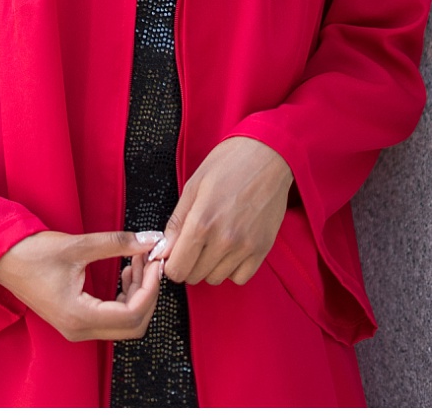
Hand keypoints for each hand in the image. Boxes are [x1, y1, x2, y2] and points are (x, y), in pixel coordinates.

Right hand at [0, 229, 163, 341]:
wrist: (3, 260)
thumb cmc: (33, 254)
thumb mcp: (79, 245)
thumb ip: (119, 243)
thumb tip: (151, 239)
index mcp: (78, 316)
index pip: (132, 314)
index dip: (151, 288)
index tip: (156, 261)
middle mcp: (79, 329)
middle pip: (134, 325)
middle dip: (148, 293)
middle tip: (150, 261)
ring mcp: (77, 327)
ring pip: (126, 322)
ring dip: (139, 293)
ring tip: (138, 260)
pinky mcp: (77, 319)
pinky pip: (114, 316)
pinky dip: (127, 296)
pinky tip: (126, 271)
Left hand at [159, 136, 293, 286]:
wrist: (269, 154)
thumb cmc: (230, 163)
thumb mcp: (194, 186)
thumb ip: (176, 223)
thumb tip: (162, 251)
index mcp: (201, 223)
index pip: (176, 269)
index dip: (172, 262)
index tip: (177, 251)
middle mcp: (224, 239)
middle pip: (194, 276)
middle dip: (190, 262)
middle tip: (197, 243)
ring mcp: (246, 246)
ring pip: (216, 278)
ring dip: (211, 266)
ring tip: (216, 242)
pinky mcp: (263, 247)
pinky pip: (241, 277)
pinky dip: (233, 268)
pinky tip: (232, 249)